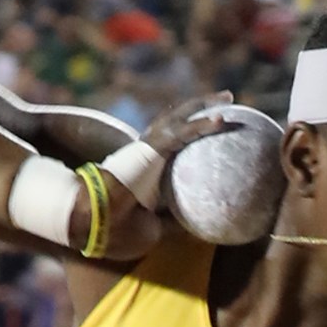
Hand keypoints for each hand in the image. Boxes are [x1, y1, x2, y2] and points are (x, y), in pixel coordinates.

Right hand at [95, 91, 238, 261]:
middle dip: (198, 107)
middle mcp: (146, 148)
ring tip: (227, 97)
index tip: (209, 125)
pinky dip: (202, 125)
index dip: (188, 129)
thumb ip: (173, 221)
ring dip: (204, 105)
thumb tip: (196, 229)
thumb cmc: (120, 225)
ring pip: (180, 117)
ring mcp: (147, 146)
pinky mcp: (151, 149)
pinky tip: (221, 120)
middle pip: (176, 118)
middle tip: (223, 100)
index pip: (169, 139)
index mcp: (145, 162)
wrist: (99, 220)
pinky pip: (182, 133)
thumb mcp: (154, 223)